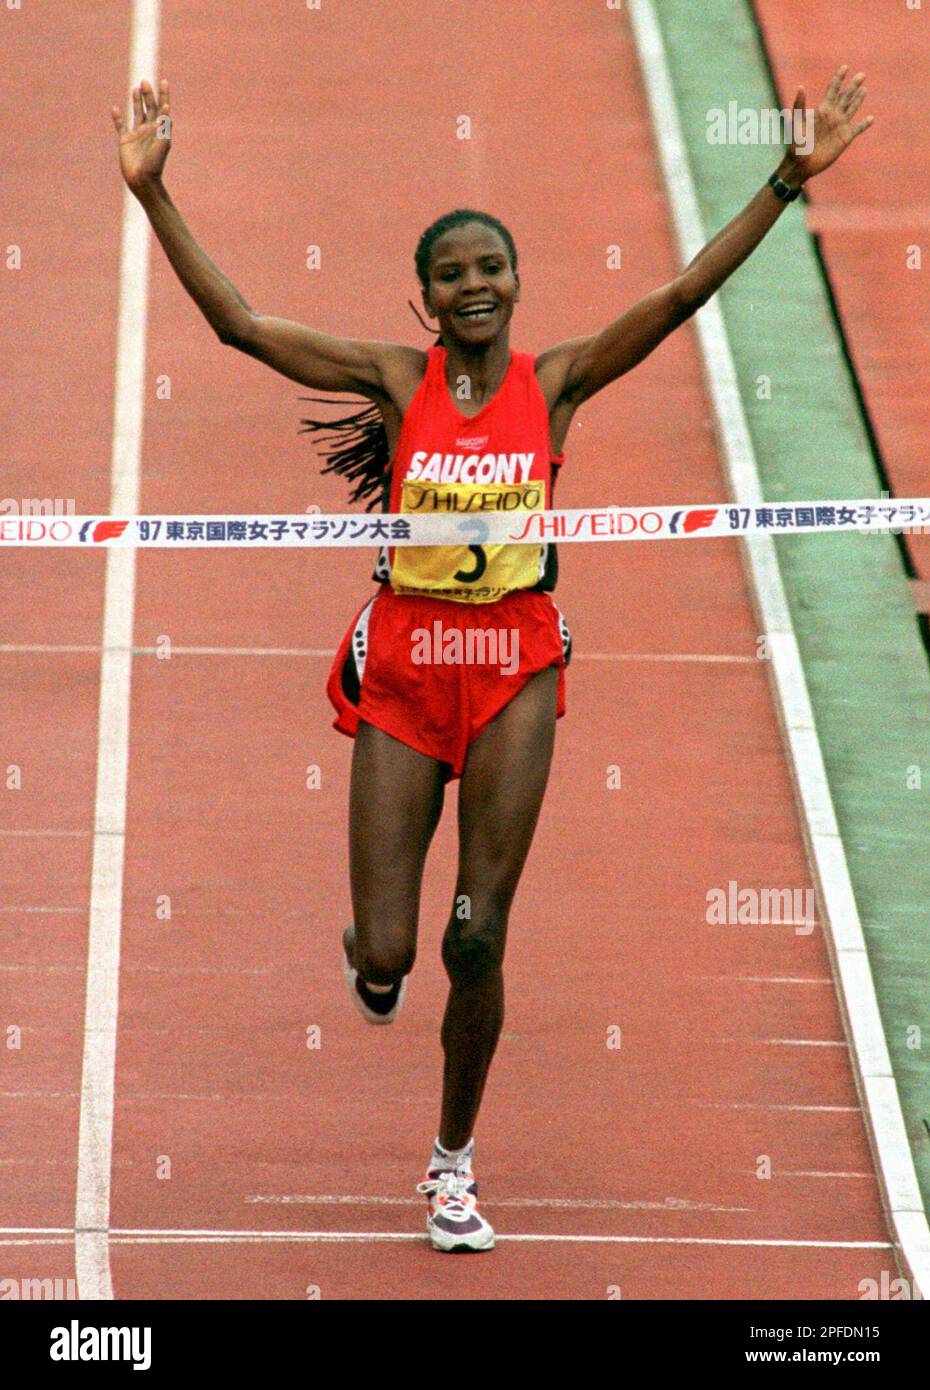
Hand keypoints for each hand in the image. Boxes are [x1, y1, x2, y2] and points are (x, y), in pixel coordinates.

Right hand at [111, 78, 171, 190]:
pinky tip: (115, 109)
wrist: (143, 181)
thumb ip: (164, 127)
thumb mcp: (162, 145)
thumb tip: (166, 108)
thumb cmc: (155, 165)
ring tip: (136, 88)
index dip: (164, 96)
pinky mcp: (125, 141)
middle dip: (148, 95)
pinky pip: (121, 126)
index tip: (164, 82)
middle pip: (150, 108)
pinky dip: (118, 118)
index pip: (163, 109)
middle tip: (145, 82)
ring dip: (137, 101)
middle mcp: (149, 131)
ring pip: (137, 113)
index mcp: (160, 130)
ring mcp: (137, 135)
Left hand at [783, 66, 873, 184]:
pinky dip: (864, 124)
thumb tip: (801, 86)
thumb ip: (799, 105)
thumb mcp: (796, 123)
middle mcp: (832, 116)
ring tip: (864, 89)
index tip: (845, 67)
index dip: (838, 78)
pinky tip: (871, 118)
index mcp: (822, 110)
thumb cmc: (796, 144)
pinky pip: (857, 129)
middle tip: (862, 74)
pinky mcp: (845, 138)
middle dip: (853, 85)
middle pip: (845, 96)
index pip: (833, 90)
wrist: (802, 163)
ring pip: (852, 109)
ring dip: (858, 99)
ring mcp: (840, 126)